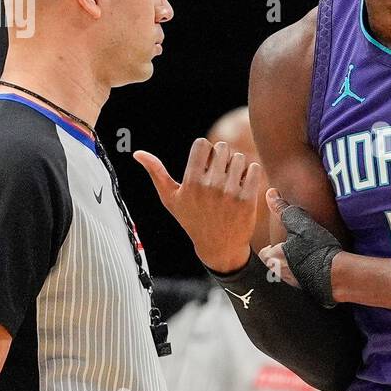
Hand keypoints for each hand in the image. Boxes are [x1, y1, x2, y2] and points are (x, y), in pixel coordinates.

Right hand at [133, 140, 260, 272]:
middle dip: (221, 156)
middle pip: (222, 147)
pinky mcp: (247, 200)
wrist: (218, 246)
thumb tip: (137, 153)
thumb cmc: (192, 219)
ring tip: (231, 179)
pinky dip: (250, 173)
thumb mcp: (170, 199)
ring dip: (237, 165)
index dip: (204, 150)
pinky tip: (243, 184)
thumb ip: (156, 173)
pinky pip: (254, 169)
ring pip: (239, 157)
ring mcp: (230, 193)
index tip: (204, 164)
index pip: (202, 144)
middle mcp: (210, 186)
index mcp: (190, 182)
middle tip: (219, 171)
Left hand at [260, 188, 342, 307]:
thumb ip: (283, 210)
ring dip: (295, 268)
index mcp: (273, 259)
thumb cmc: (316, 249)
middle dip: (282, 259)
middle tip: (295, 249)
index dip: (272, 248)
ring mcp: (293, 285)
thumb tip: (270, 193)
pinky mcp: (307, 292)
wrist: (337, 276)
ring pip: (288, 275)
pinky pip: (302, 283)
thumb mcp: (300, 224)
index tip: (282, 243)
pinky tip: (318, 269)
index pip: (264, 253)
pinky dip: (307, 277)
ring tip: (308, 259)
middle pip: (274, 265)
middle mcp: (279, 275)